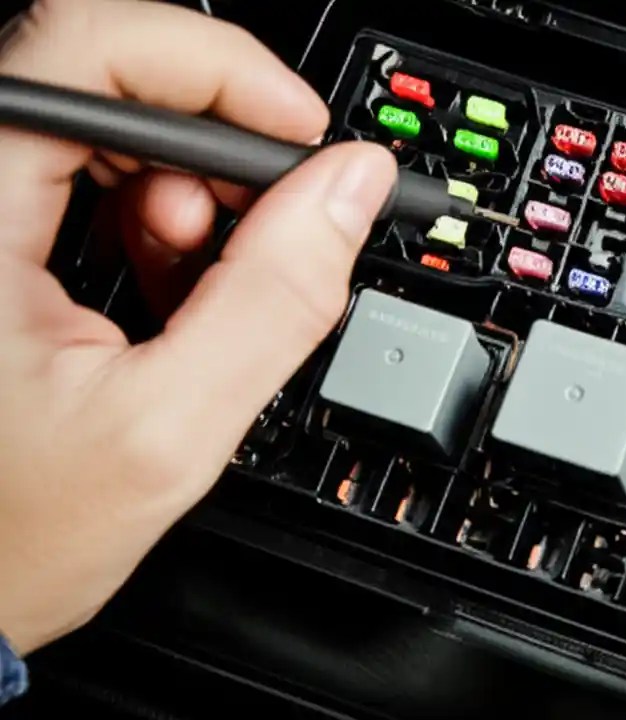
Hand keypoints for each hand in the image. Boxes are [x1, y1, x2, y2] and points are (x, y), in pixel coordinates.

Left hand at [0, 0, 395, 653]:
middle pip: (107, 77)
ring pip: (112, 124)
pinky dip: (162, 217)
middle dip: (215, 141)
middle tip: (274, 216)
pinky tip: (171, 286)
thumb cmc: (10, 533)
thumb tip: (350, 190)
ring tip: (202, 281)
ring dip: (192, 188)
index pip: (84, 50)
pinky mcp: (0, 231)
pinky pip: (96, 174)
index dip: (212, 69)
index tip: (297, 132)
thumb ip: (274, 299)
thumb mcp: (171, 427)